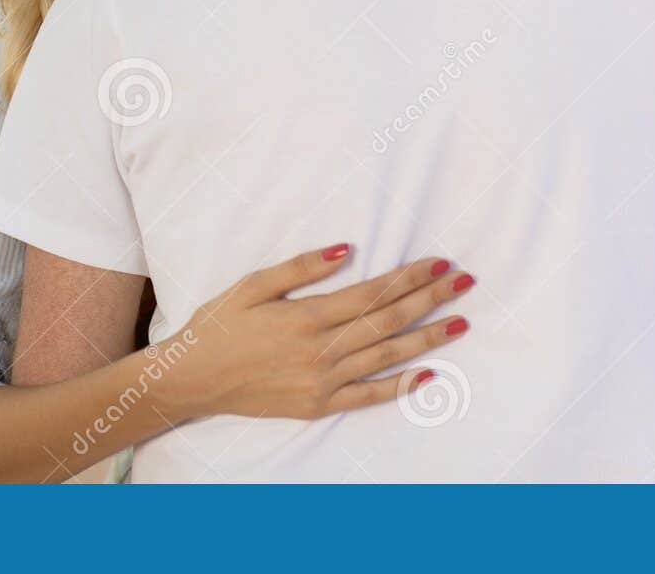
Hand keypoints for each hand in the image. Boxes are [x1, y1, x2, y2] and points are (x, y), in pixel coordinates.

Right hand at [157, 244, 474, 420]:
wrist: (190, 379)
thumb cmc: (218, 324)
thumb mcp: (252, 285)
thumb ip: (301, 267)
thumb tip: (347, 249)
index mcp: (306, 316)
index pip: (373, 292)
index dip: (410, 276)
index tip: (440, 261)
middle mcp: (321, 351)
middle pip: (388, 320)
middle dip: (430, 299)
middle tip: (464, 282)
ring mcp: (322, 382)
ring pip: (386, 356)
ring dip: (427, 338)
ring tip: (460, 322)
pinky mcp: (318, 405)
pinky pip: (368, 396)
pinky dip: (401, 385)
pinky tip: (429, 373)